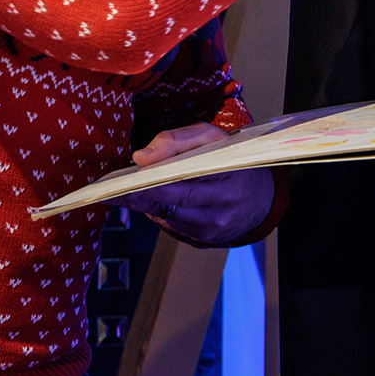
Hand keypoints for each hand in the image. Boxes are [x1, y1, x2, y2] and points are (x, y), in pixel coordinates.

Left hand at [112, 123, 279, 246]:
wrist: (260, 197)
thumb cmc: (229, 159)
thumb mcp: (210, 137)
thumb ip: (176, 139)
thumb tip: (140, 157)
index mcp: (229, 170)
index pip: (187, 174)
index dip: (155, 176)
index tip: (129, 175)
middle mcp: (225, 201)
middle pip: (175, 199)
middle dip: (142, 194)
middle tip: (114, 190)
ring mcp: (216, 224)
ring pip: (170, 215)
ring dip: (144, 205)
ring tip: (121, 194)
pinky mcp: (206, 238)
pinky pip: (173, 225)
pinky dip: (157, 213)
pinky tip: (145, 203)